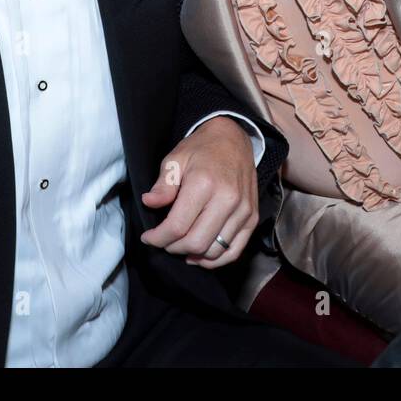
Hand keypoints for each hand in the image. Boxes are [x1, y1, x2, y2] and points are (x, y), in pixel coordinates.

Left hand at [140, 116, 257, 269]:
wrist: (234, 139)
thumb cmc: (201, 149)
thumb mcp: (175, 159)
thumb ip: (163, 184)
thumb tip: (149, 203)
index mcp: (204, 183)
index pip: (177, 226)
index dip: (158, 238)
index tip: (148, 238)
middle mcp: (228, 199)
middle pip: (196, 242)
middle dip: (173, 247)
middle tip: (163, 241)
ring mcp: (243, 210)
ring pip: (214, 251)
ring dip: (193, 255)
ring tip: (179, 246)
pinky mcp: (252, 218)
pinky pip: (234, 251)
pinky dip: (215, 260)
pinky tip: (200, 255)